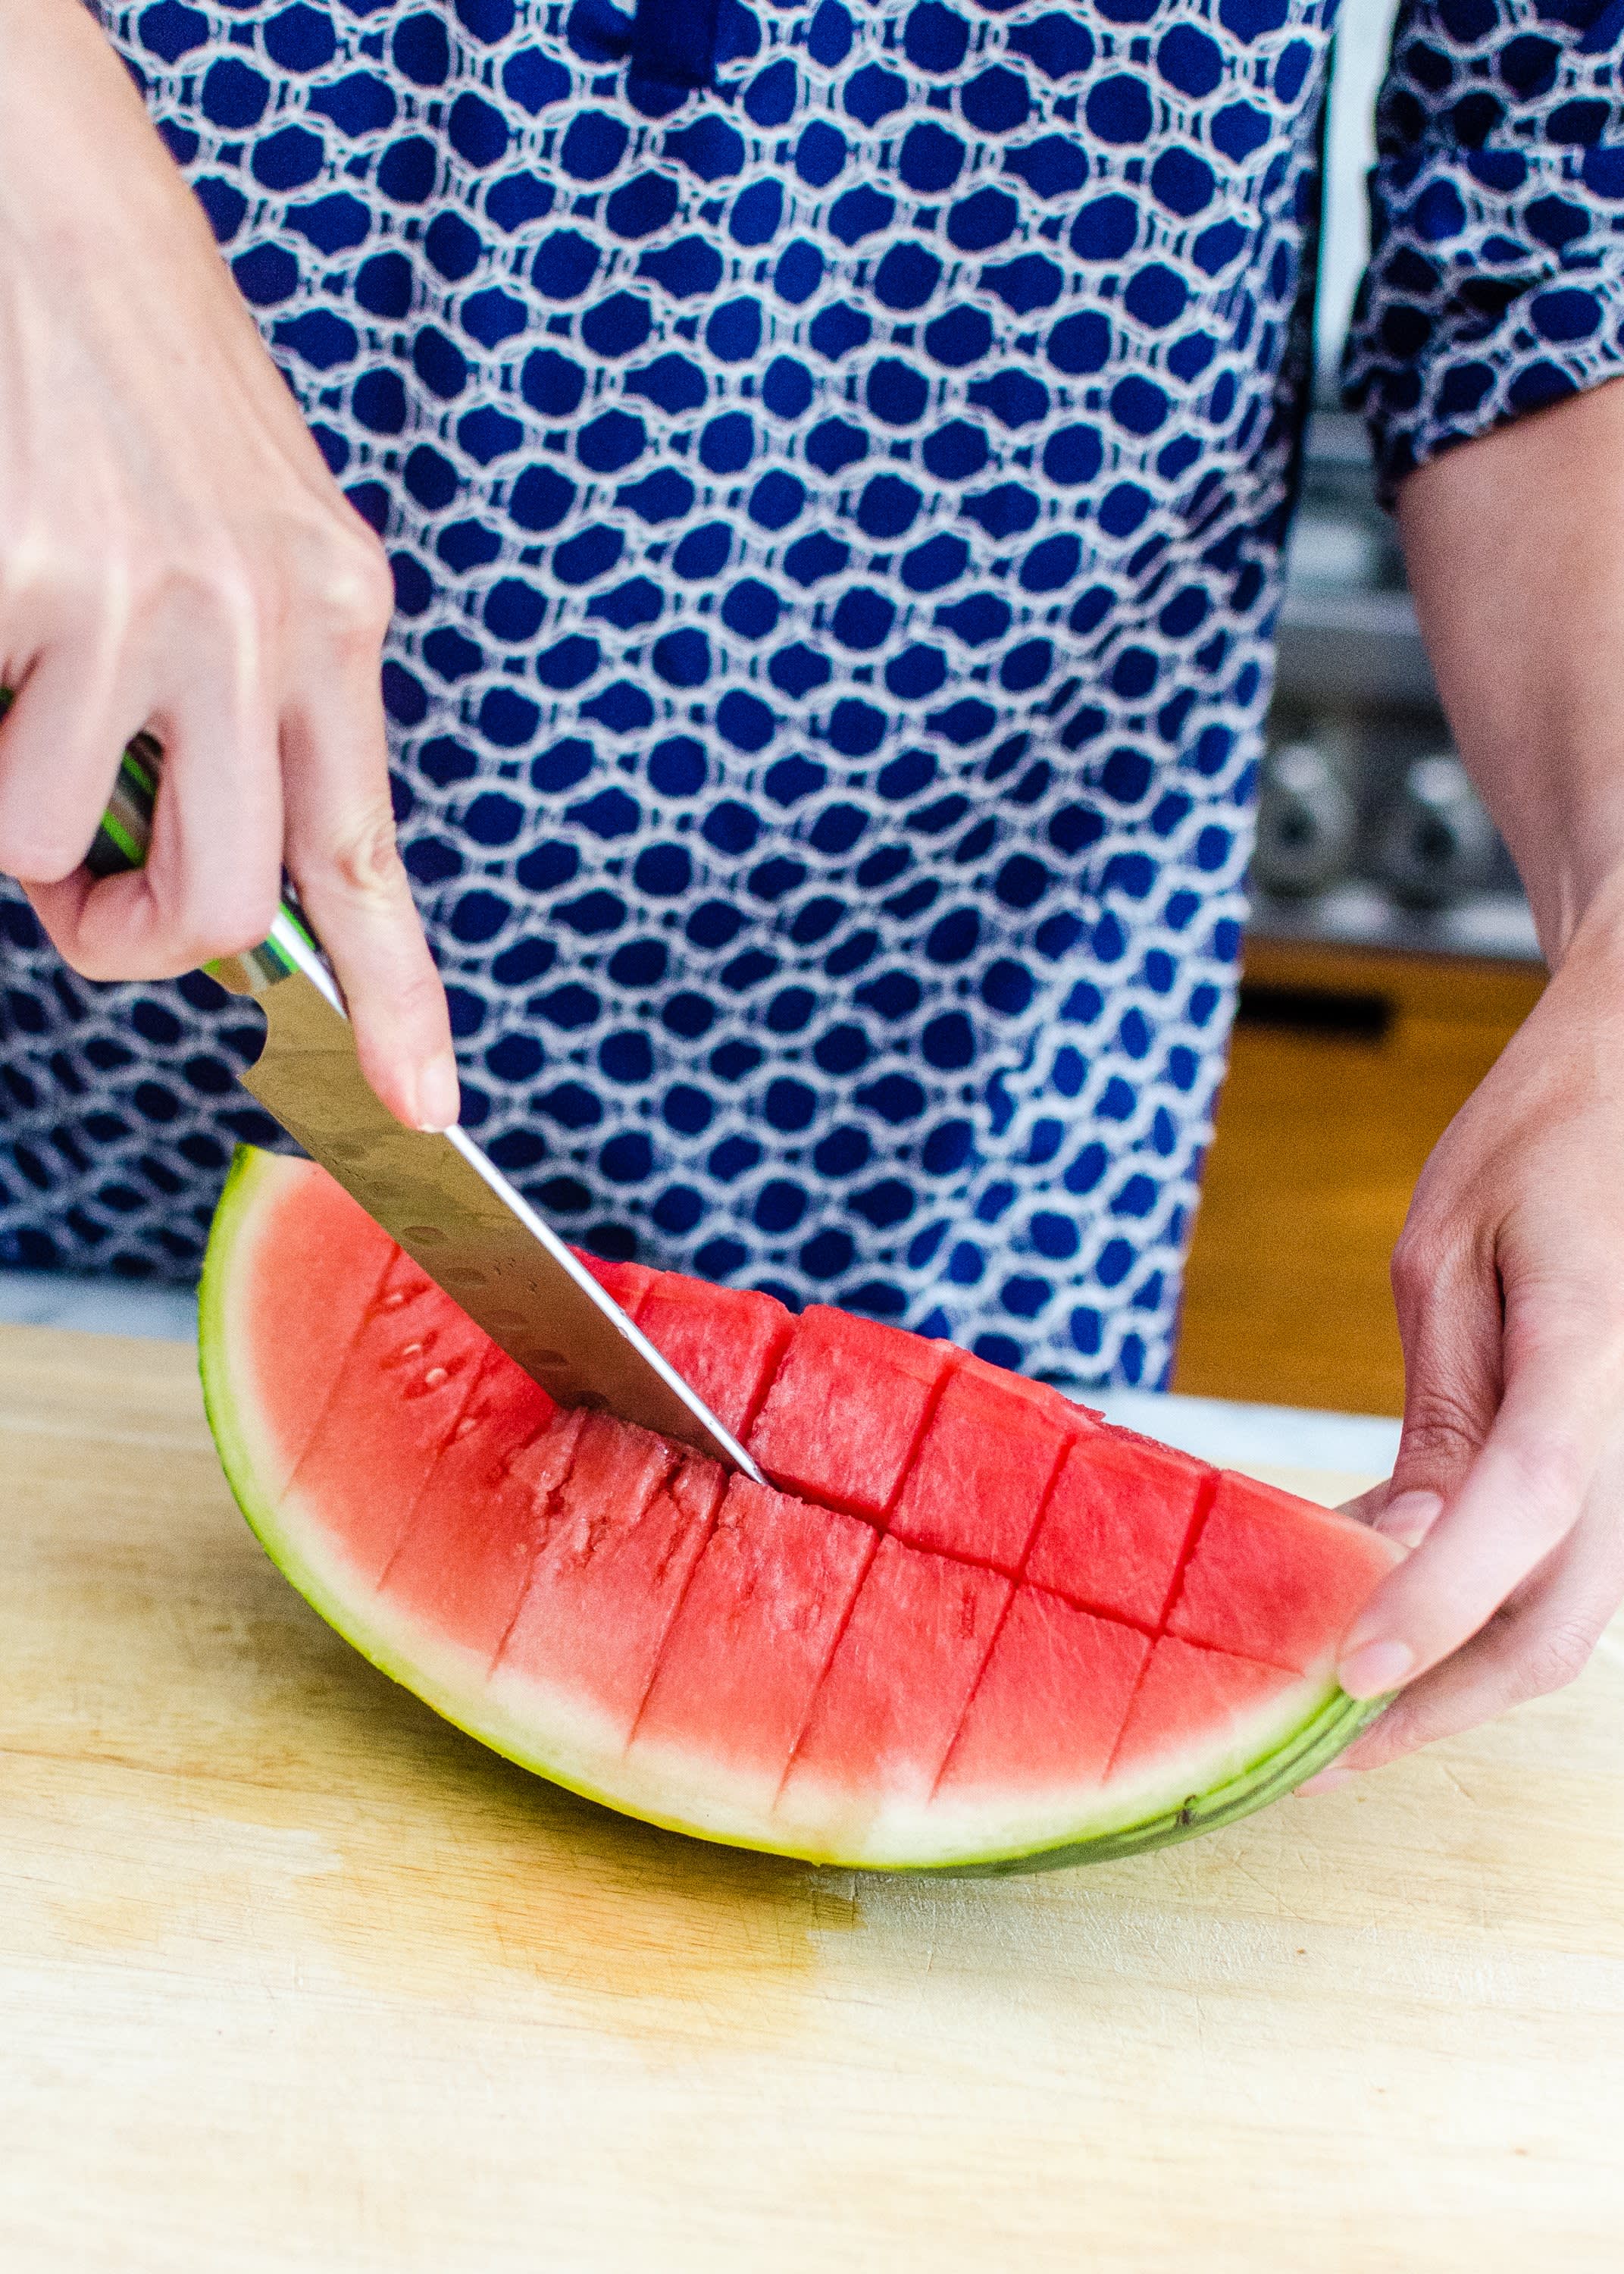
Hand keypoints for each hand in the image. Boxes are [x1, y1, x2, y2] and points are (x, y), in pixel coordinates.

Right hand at [0, 0, 456, 1129]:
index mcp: (335, 617)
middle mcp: (262, 619)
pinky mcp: (25, 576)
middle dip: (126, 936)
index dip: (401, 1000)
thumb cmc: (138, 378)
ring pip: (40, 833)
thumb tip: (189, 862)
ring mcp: (141, 600)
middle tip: (74, 888)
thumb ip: (250, 699)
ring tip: (19, 641)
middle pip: (217, 905)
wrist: (44, 186)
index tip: (426, 1114)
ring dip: (5, 782)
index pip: (369, 856)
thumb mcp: (250, 540)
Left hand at [1303, 878, 1623, 1787]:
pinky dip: (1487, 1608)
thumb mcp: (1446, 1253)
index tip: (1345, 1673)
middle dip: (1444, 1698)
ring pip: (1573, 1611)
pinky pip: (1570, 1561)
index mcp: (1593, 1349)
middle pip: (1565, 1616)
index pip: (1526, 1508)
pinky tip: (1399, 1612)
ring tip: (1346, 1703)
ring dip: (1463, 1671)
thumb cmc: (1538, 1142)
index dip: (1438, 1604)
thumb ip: (1441, 1406)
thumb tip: (1394, 1544)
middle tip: (1325, 1745)